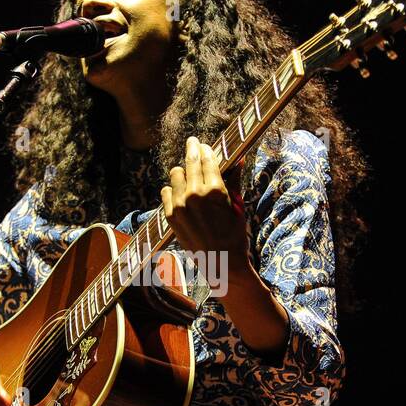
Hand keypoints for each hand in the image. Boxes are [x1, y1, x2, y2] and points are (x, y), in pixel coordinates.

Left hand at [160, 136, 249, 268]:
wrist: (221, 262)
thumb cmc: (234, 234)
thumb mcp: (238, 206)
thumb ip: (234, 180)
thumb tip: (239, 158)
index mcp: (214, 191)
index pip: (207, 160)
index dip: (206, 149)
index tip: (204, 144)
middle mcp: (195, 195)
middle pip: (190, 162)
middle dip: (193, 150)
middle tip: (193, 143)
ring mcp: (180, 205)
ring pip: (175, 174)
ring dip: (183, 172)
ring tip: (189, 176)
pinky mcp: (171, 216)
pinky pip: (166, 191)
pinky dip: (172, 189)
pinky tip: (180, 192)